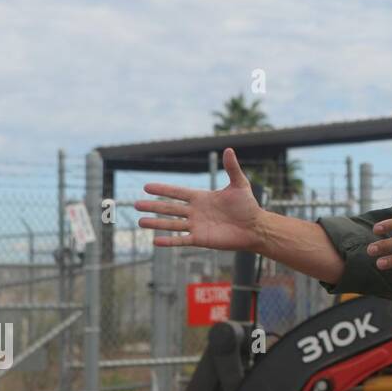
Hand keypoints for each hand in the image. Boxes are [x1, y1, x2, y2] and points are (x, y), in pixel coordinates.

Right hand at [135, 147, 264, 250]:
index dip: (163, 190)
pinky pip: (181, 240)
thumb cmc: (248, 206)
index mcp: (202, 198)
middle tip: (136, 204)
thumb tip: (229, 149)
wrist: (255, 227)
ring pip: (171, 224)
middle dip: (153, 206)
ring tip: (140, 222)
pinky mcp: (201, 239)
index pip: (178, 193)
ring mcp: (197, 226)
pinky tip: (155, 241)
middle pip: (170, 208)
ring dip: (156, 223)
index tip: (147, 186)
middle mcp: (196, 211)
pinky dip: (169, 241)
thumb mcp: (240, 185)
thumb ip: (232, 168)